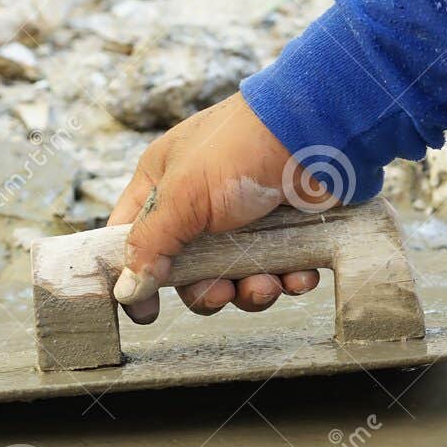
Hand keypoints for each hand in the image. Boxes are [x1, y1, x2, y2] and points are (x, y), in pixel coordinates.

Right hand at [107, 93, 328, 323]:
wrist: (319, 133)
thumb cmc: (241, 149)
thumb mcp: (182, 194)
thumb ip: (150, 244)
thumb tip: (127, 290)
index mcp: (164, 186)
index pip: (132, 237)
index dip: (133, 276)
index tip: (144, 313)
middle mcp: (199, 205)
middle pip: (187, 272)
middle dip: (206, 291)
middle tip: (222, 294)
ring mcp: (243, 220)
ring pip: (233, 277)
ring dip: (250, 292)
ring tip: (267, 284)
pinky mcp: (283, 231)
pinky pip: (277, 271)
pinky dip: (287, 280)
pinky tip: (297, 275)